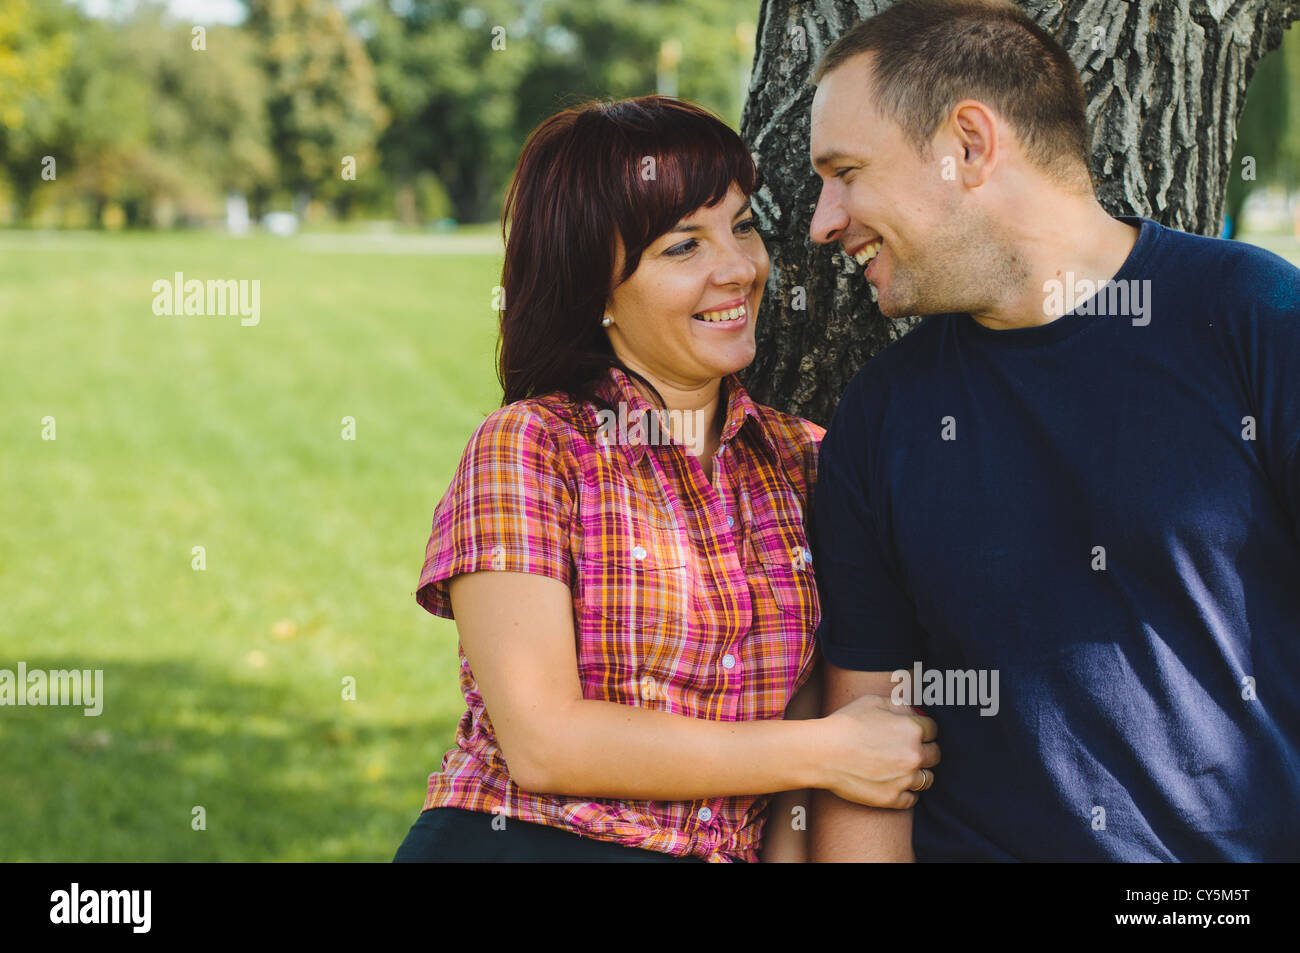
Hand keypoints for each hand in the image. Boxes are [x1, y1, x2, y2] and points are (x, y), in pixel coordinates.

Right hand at [817, 694, 939, 807]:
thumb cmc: (845, 724)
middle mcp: (914, 755)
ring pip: (928, 778)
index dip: (923, 730)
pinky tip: (896, 784)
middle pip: (935, 755)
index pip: (933, 730)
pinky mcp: (893, 798)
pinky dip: (907, 793)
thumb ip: (898, 705)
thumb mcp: (872, 702)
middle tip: (909, 750)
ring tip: (904, 768)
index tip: (914, 732)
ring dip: (919, 772)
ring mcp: (905, 779)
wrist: (823, 753)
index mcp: (912, 730)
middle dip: (925, 750)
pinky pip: (913, 799)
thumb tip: (912, 712)